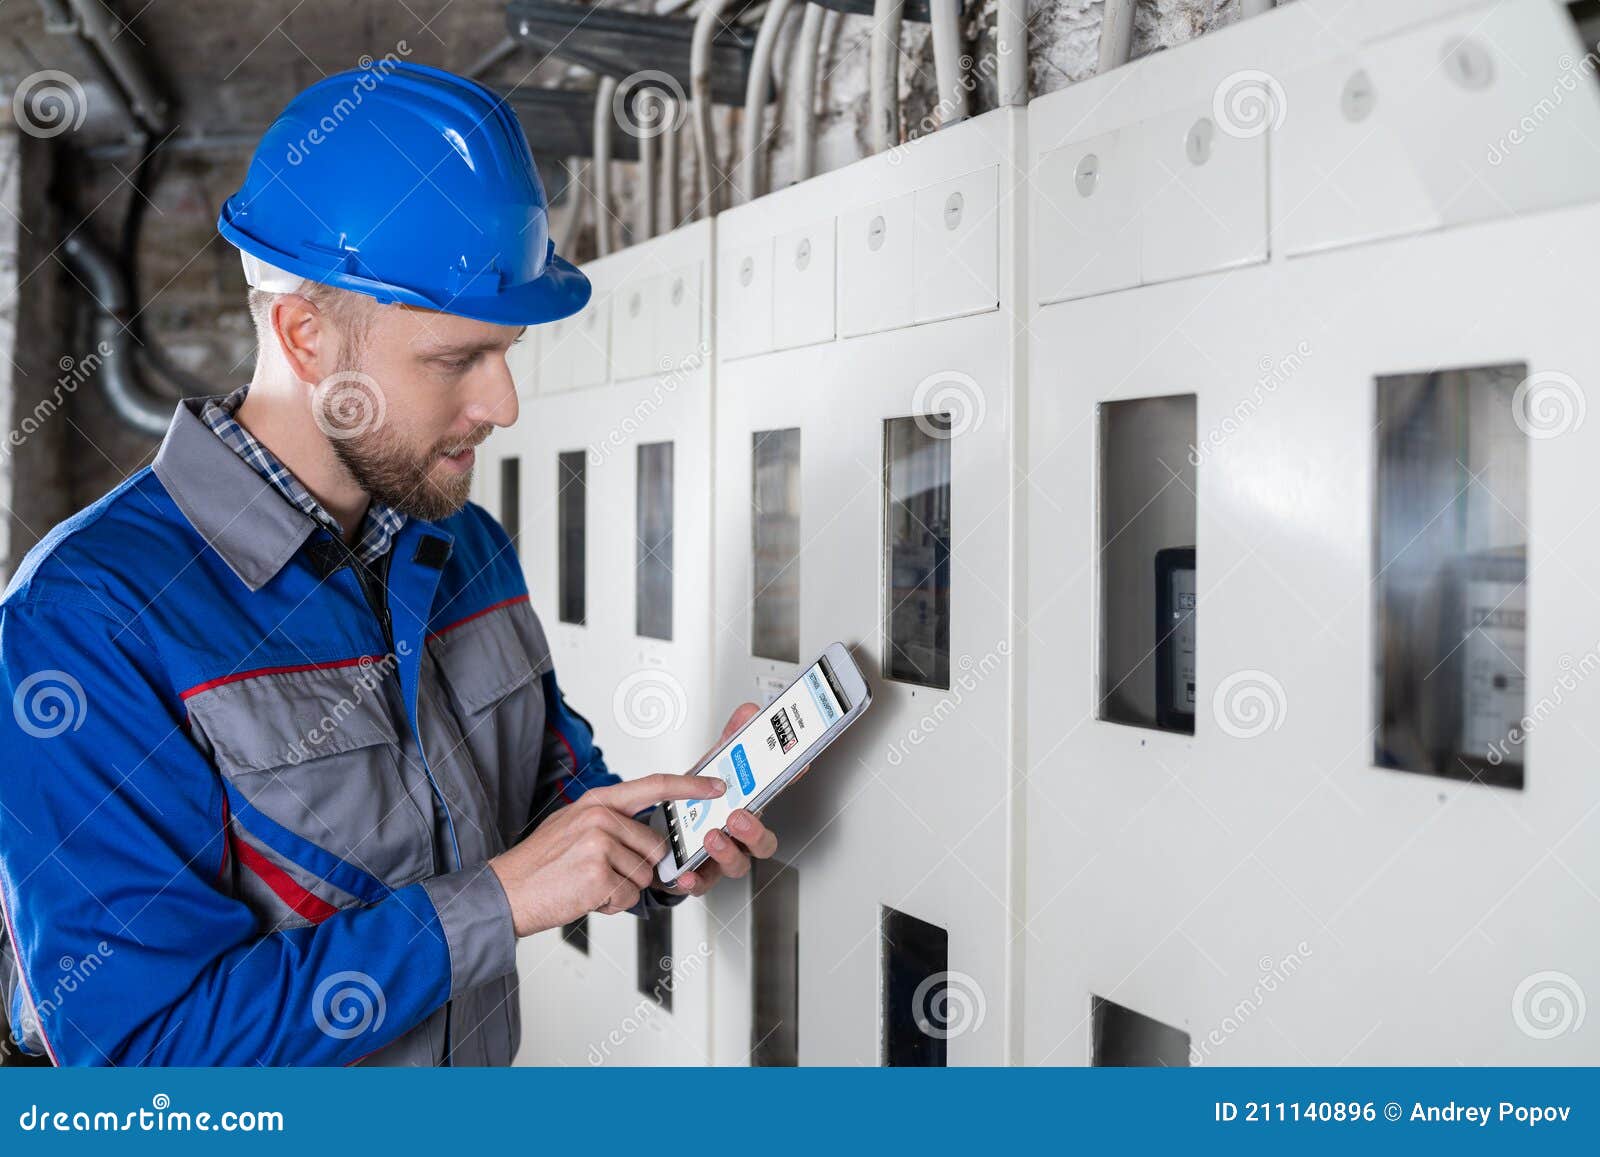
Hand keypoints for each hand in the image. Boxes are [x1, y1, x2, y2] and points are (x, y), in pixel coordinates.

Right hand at [489, 772, 726, 935]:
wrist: (508, 892)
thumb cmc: (541, 865)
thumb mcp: (573, 826)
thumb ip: (612, 824)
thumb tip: (651, 840)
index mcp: (598, 802)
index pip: (653, 786)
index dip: (690, 786)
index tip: (716, 787)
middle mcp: (601, 817)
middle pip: (656, 847)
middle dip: (638, 869)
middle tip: (603, 873)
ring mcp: (600, 843)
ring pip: (644, 875)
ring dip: (622, 889)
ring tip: (589, 884)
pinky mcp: (599, 873)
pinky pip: (628, 896)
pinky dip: (611, 905)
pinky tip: (585, 896)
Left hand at [652, 702, 801, 899]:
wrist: (666, 828)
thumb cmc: (699, 800)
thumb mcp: (713, 764)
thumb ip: (731, 738)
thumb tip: (749, 713)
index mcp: (748, 808)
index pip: (774, 797)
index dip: (788, 780)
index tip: (796, 765)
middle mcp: (739, 838)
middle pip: (764, 844)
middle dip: (755, 831)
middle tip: (739, 815)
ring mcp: (721, 858)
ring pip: (737, 866)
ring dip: (728, 853)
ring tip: (712, 837)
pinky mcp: (697, 875)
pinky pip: (700, 884)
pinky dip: (694, 881)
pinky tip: (685, 873)